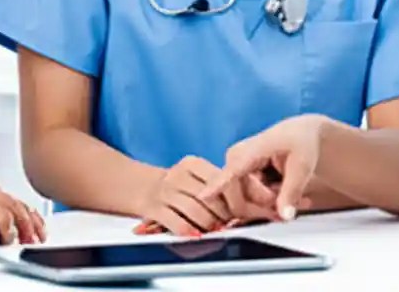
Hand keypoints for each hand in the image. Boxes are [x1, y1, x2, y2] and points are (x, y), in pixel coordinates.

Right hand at [134, 156, 277, 236]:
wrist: (138, 186)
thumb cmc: (178, 185)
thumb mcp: (196, 176)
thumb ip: (220, 184)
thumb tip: (258, 198)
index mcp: (193, 163)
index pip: (223, 177)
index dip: (243, 193)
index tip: (259, 205)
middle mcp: (178, 174)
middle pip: (211, 197)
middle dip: (227, 213)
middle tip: (237, 221)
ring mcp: (165, 190)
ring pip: (196, 211)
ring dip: (210, 224)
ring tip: (219, 229)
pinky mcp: (154, 207)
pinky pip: (176, 222)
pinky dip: (190, 231)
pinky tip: (198, 235)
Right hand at [200, 115, 327, 222]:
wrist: (301, 135)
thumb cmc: (301, 142)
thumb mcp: (303, 165)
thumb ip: (292, 190)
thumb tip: (284, 215)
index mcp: (250, 150)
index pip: (232, 171)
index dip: (217, 185)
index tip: (202, 196)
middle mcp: (235, 160)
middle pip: (239, 200)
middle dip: (265, 208)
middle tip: (295, 206)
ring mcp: (234, 172)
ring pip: (244, 205)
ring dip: (270, 209)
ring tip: (298, 201)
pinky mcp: (237, 181)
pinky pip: (247, 203)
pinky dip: (267, 207)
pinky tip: (287, 201)